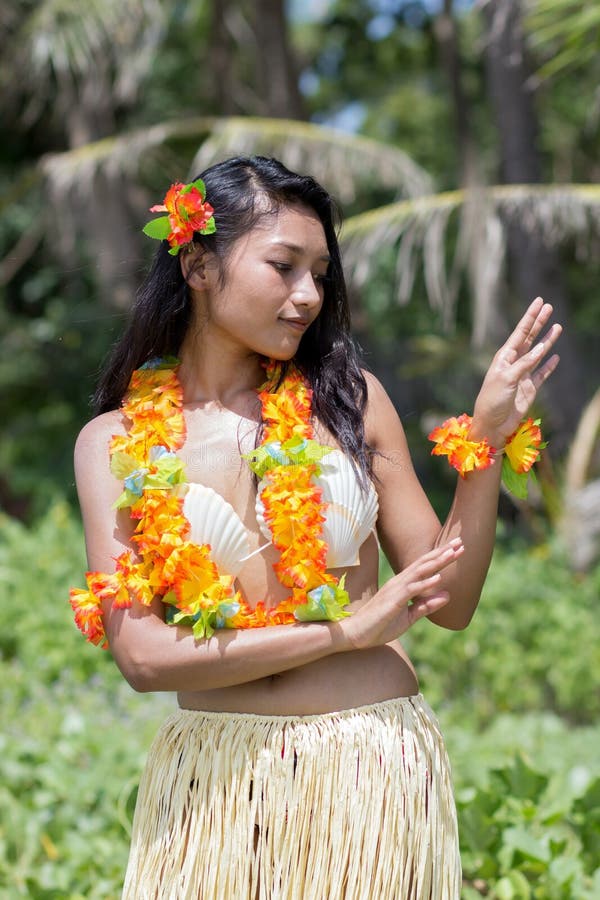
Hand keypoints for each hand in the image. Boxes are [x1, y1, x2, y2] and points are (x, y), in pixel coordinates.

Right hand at [340, 539, 463, 650]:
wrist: (356, 634)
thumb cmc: (380, 625)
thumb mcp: (409, 617)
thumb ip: (427, 605)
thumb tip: (448, 594)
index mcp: (403, 584)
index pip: (425, 566)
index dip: (441, 556)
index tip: (457, 547)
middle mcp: (399, 582)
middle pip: (424, 563)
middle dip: (442, 552)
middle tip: (460, 540)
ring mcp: (395, 590)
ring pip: (419, 572)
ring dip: (437, 562)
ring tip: (453, 553)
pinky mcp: (393, 601)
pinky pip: (411, 590)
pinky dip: (426, 583)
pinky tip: (438, 578)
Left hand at [471, 298, 560, 445]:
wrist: (492, 425)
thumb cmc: (492, 400)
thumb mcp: (506, 379)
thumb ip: (524, 363)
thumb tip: (542, 348)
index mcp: (504, 358)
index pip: (520, 333)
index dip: (530, 317)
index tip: (539, 302)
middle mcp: (513, 363)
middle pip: (529, 338)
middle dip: (539, 323)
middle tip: (549, 307)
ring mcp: (522, 376)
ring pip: (538, 354)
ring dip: (547, 340)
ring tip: (558, 327)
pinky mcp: (529, 389)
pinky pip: (542, 373)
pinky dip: (549, 365)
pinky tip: (555, 355)